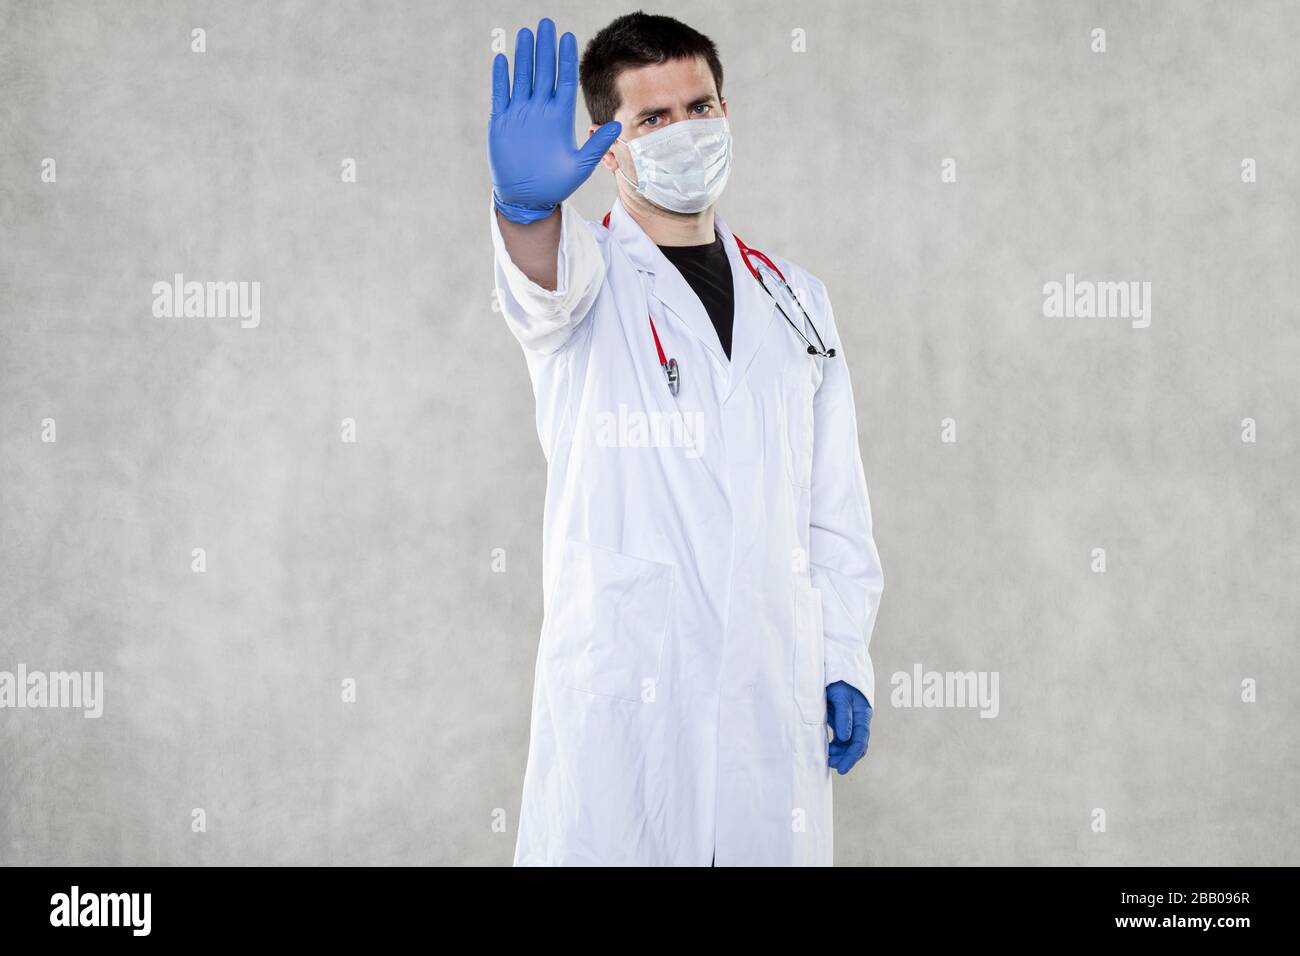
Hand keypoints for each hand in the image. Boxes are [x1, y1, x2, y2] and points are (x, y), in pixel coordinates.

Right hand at [489, 18, 621, 223]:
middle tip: (546, 23)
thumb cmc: (556, 184)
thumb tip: (618, 125)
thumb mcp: (581, 166)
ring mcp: (520, 114)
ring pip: (522, 78)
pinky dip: (501, 78)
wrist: (528, 198)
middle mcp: (540, 111)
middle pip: (543, 72)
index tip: (567, 37)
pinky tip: (502, 60)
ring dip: (523, 56)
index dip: (565, 59)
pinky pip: (501, 95)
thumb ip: (597, 146)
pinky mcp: (502, 123)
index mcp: (559, 117)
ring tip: (525, 33)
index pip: (564, 81)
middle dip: (544, 48)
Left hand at [826, 681, 870, 774]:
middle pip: (855, 746)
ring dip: (838, 753)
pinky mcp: (839, 721)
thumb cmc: (837, 680)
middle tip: (829, 763)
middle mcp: (858, 721)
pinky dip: (834, 746)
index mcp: (863, 715)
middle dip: (844, 758)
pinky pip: (839, 739)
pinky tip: (825, 749)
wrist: (831, 669)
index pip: (860, 742)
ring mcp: (849, 722)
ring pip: (847, 744)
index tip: (842, 769)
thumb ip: (843, 716)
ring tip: (826, 757)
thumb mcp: (840, 695)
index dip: (851, 757)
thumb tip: (844, 738)